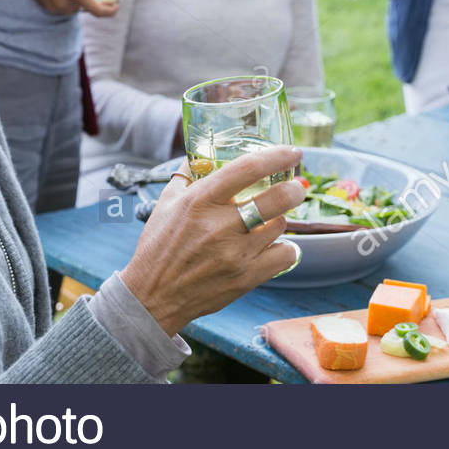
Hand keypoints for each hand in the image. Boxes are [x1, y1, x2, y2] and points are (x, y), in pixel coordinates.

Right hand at [121, 146, 305, 336]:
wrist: (153, 296)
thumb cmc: (159, 246)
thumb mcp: (166, 203)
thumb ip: (187, 175)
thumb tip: (204, 154)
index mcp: (200, 200)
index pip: (248, 168)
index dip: (277, 156)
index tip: (293, 153)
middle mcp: (220, 225)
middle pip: (277, 198)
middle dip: (294, 188)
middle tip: (295, 186)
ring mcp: (235, 254)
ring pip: (281, 225)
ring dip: (281, 219)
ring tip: (271, 220)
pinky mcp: (245, 278)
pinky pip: (284, 255)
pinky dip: (285, 249)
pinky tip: (274, 246)